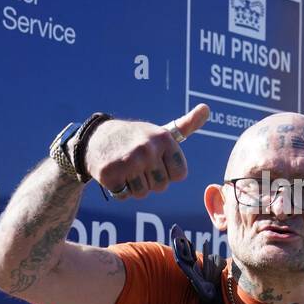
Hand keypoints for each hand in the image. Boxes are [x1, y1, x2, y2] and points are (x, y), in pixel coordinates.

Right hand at [83, 103, 209, 198]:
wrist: (97, 138)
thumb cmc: (136, 138)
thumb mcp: (162, 131)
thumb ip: (187, 125)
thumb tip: (207, 108)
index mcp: (165, 139)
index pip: (179, 175)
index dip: (167, 172)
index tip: (155, 159)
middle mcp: (148, 149)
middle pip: (161, 186)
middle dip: (150, 180)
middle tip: (137, 163)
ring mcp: (129, 162)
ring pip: (143, 193)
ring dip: (134, 185)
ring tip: (126, 167)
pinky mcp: (111, 174)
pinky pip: (125, 195)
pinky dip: (119, 189)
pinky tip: (115, 172)